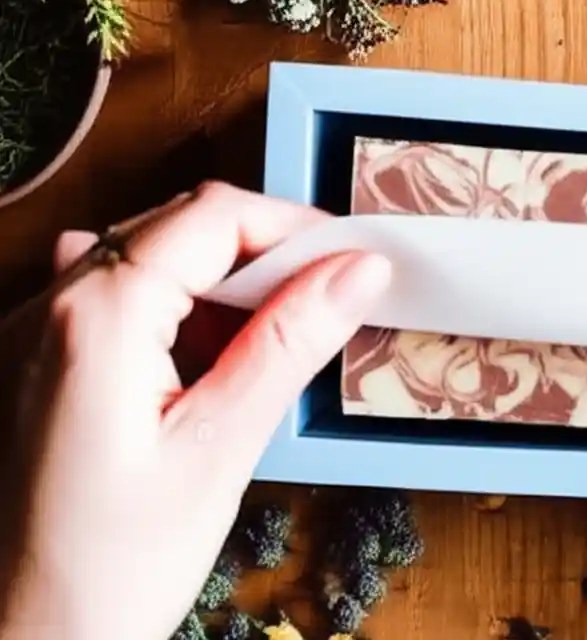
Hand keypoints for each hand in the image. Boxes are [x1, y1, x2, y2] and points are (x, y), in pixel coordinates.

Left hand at [0, 183, 389, 639]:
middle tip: (328, 301)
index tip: (351, 260)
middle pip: (177, 227)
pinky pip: (115, 299)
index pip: (210, 215)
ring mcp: (33, 333)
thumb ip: (289, 343)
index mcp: (95, 319)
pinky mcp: (36, 362)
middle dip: (261, 252)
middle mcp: (48, 307)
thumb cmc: (109, 568)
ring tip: (268, 348)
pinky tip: (206, 366)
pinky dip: (177, 313)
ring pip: (149, 259)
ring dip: (221, 284)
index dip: (293, 227)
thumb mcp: (220, 448)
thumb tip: (356, 271)